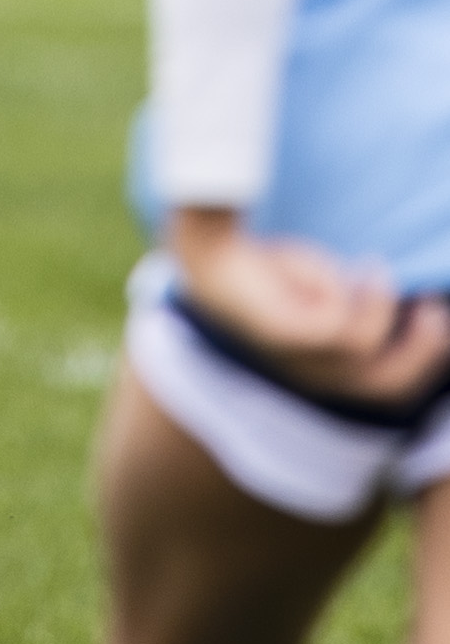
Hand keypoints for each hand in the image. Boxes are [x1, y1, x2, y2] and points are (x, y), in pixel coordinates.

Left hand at [168, 206, 449, 403]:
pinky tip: (361, 266)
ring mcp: (296, 363)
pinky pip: (341, 328)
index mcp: (326, 372)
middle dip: (424, 350)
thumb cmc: (273, 272)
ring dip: (380, 304)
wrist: (216, 256)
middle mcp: (312, 377)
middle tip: (435, 310)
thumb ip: (367, 306)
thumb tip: (415, 304)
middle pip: (389, 386)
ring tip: (373, 266)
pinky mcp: (287, 340)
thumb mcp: (333, 289)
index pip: (389, 387)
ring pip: (365, 349)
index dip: (426, 363)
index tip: (444, 325)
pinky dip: (360, 295)